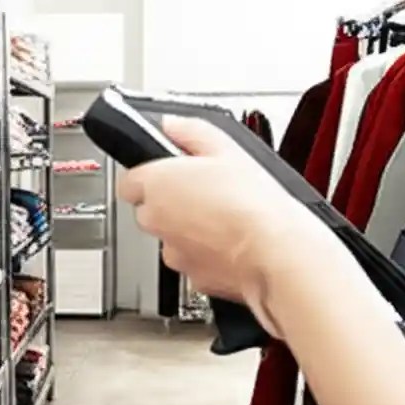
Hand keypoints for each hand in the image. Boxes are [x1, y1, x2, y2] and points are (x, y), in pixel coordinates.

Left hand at [117, 117, 346, 325]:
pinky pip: (195, 261)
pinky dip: (209, 254)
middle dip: (172, 202)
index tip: (173, 172)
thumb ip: (190, 132)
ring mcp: (174, 253)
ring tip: (226, 218)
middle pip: (150, 210)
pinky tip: (234, 242)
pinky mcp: (194, 278)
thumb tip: (172, 125)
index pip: (130, 181)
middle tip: (206, 191)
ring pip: (172, 238)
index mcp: (156, 185)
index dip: (152, 175)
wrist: (275, 253)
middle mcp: (156, 222)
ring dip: (191, 229)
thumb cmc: (253, 203)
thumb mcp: (226, 148)